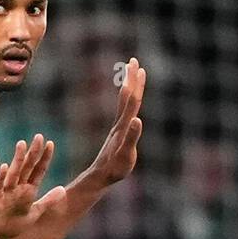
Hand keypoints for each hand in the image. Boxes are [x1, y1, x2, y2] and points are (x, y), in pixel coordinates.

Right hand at [0, 135, 66, 238]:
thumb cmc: (10, 223)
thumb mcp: (34, 213)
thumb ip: (47, 201)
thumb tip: (63, 189)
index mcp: (28, 191)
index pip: (38, 171)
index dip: (44, 158)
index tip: (50, 143)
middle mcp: (17, 189)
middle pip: (27, 168)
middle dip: (33, 153)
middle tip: (38, 136)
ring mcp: (6, 193)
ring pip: (13, 173)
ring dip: (18, 160)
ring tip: (22, 144)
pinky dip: (1, 178)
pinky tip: (4, 167)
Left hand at [90, 57, 145, 186]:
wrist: (99, 178)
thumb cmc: (114, 170)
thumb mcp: (125, 156)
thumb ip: (131, 138)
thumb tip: (137, 119)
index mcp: (123, 127)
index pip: (131, 102)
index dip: (136, 85)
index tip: (138, 68)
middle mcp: (120, 125)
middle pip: (127, 98)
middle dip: (131, 79)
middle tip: (134, 61)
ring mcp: (118, 129)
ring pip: (125, 104)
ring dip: (129, 87)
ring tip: (132, 73)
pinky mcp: (118, 134)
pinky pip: (124, 112)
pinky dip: (127, 101)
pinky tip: (128, 99)